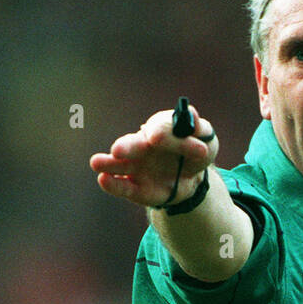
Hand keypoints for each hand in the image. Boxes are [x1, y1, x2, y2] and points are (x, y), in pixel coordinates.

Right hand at [90, 106, 217, 208]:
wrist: (193, 180)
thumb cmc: (197, 152)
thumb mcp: (206, 140)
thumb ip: (200, 129)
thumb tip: (191, 115)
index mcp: (160, 129)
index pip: (160, 129)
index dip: (159, 134)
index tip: (156, 137)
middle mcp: (143, 146)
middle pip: (133, 144)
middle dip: (126, 147)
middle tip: (118, 150)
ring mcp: (136, 167)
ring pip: (120, 164)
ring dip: (108, 163)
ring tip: (96, 163)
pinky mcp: (135, 188)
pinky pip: (123, 187)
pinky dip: (113, 185)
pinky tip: (103, 180)